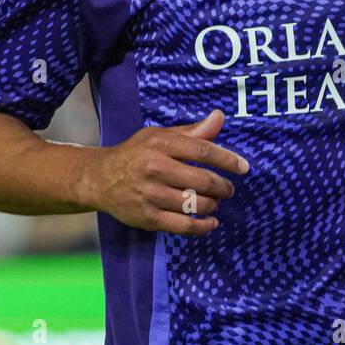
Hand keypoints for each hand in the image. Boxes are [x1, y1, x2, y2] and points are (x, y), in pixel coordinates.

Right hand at [79, 109, 247, 236]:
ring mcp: (151, 195)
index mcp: (160, 144)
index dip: (227, 160)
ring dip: (213, 205)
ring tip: (215, 201)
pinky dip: (202, 226)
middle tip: (229, 188)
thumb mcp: (160, 135)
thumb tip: (220, 117)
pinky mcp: (148, 218)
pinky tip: (211, 222)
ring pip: (195, 204)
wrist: (100, 178)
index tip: (244, 167)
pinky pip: (183, 226)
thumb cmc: (136, 153)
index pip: (202, 151)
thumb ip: (192, 131)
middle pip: (202, 180)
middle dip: (223, 186)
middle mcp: (155, 168)